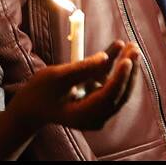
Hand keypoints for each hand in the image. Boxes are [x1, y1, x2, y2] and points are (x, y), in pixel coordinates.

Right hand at [14, 41, 139, 130]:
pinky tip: (118, 49)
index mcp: (83, 115)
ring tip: (131, 46)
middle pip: (118, 94)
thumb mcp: (56, 76)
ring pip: (117, 90)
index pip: (108, 97)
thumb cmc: (40, 90)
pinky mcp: (97, 103)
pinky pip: (109, 85)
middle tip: (134, 48)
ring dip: (125, 68)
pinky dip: (114, 69)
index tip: (127, 59)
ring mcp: (97, 112)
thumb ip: (81, 68)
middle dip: (128, 71)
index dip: (119, 78)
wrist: (32, 106)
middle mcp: (94, 118)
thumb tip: (105, 58)